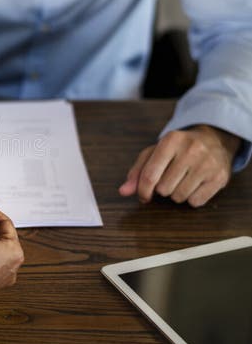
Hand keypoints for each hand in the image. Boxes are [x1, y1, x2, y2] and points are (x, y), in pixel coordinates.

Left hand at [119, 124, 240, 207]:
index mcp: (171, 140)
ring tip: (183, 181)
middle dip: (163, 189)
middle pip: (164, 189)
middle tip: (170, 179)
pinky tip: (196, 185)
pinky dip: (192, 198)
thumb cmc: (178, 149)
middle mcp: (191, 150)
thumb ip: (137, 172)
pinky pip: (196, 202)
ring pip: (179, 197)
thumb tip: (123, 191)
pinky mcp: (220, 177)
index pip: (150, 175)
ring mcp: (207, 164)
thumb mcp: (155, 153)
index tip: (144, 196)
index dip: (143, 191)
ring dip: (177, 194)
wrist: (215, 141)